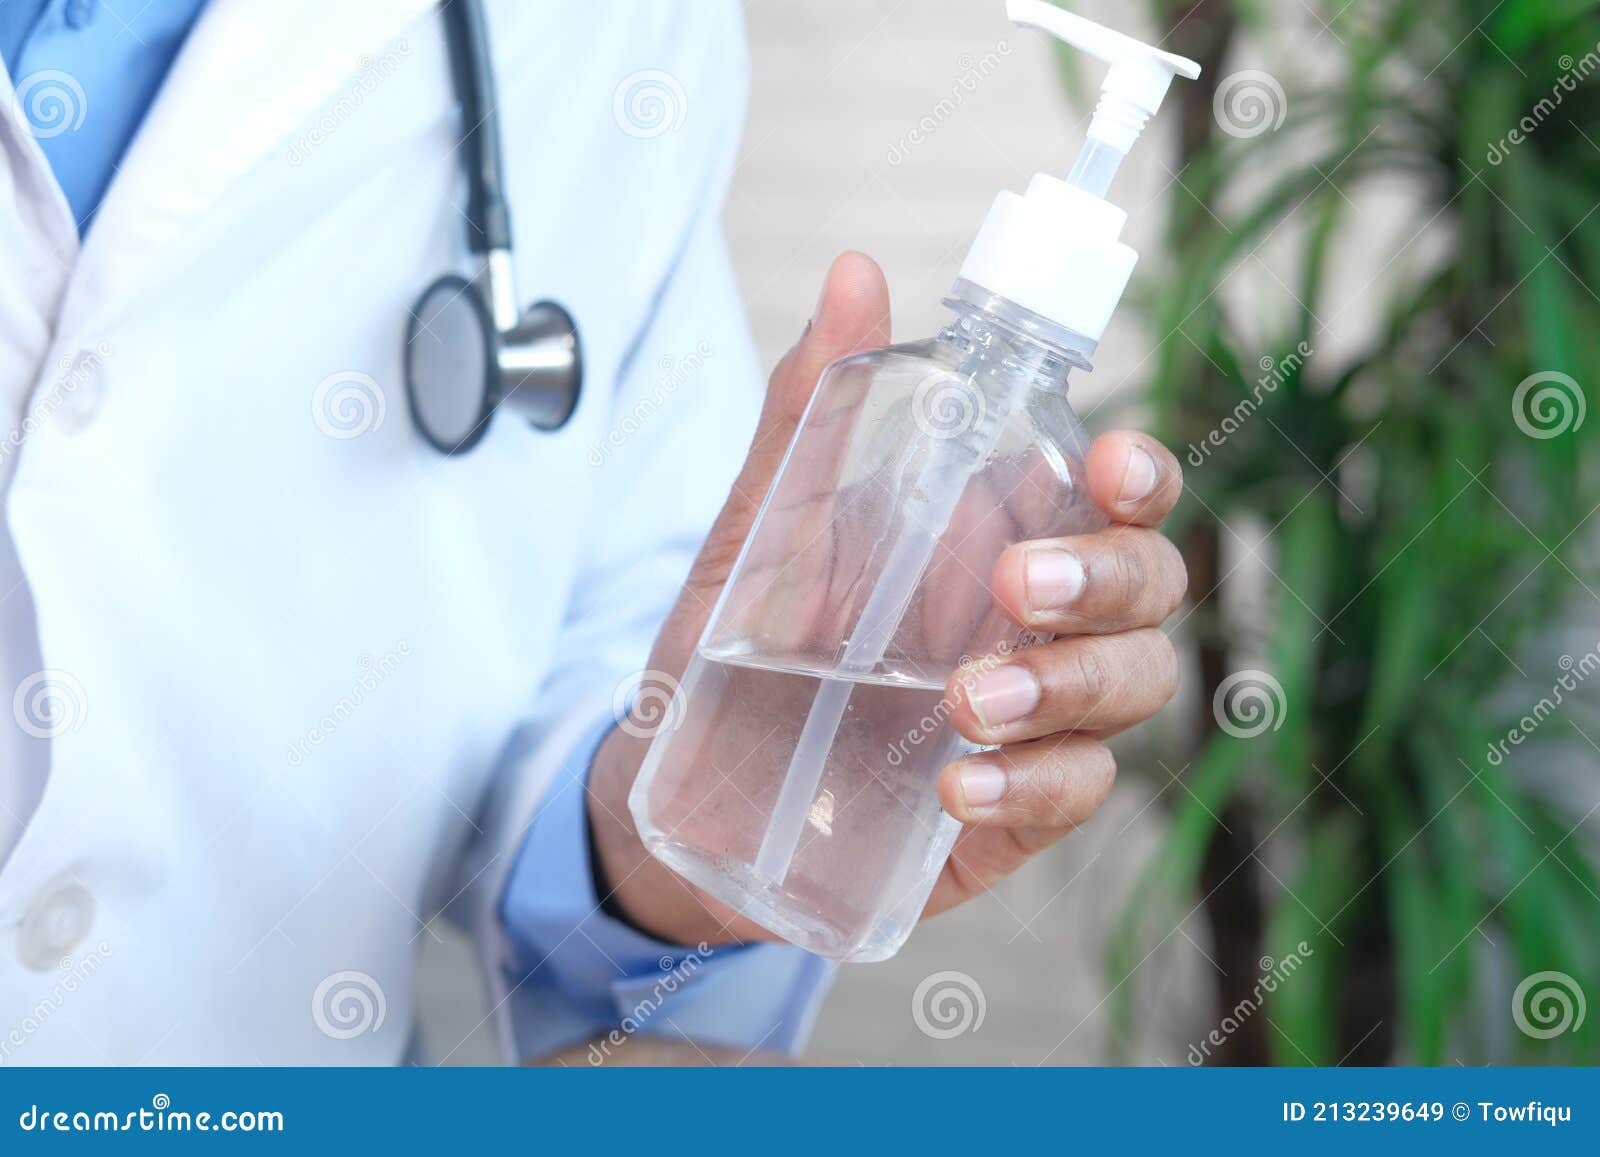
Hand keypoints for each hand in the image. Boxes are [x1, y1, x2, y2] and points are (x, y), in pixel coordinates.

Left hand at [588, 252, 1185, 944]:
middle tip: (1014, 587)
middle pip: (1148, 583)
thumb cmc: (731, 657)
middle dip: (1105, 578)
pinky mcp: (1015, 808)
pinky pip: (1075, 791)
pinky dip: (1032, 785)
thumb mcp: (760, 532)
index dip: (1139, 476)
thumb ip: (814, 412)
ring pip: (1134, 683)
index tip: (1111, 469)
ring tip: (968, 702)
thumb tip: (851, 271)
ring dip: (1068, 685)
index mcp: (990, 536)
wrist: (682, 802)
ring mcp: (1034, 717)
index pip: (1110, 492)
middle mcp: (1030, 621)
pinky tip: (960, 784)